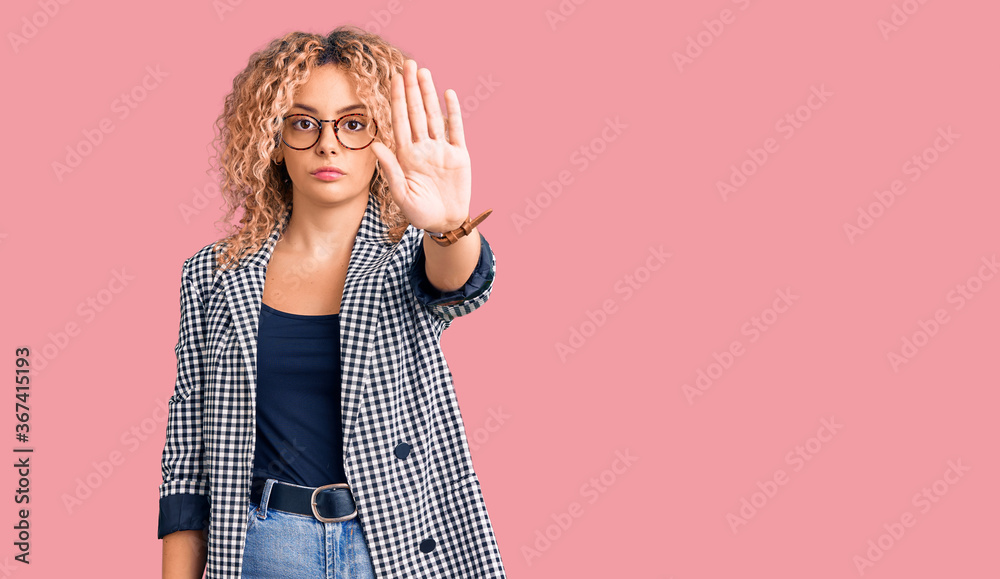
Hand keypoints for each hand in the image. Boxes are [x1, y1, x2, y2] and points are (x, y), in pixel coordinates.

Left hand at [369, 59, 471, 232]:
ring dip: (428, 94)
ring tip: (423, 72)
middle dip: (411, 88)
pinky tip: (447, 94)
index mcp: (406, 155)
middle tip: (408, 64)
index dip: (396, 99)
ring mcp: (440, 149)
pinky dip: (452, 111)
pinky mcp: (459, 154)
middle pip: (415, 112)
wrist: (445, 222)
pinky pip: (455, 129)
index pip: (399, 121)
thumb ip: (390, 170)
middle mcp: (422, 147)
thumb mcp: (402, 195)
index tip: (392, 79)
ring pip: (433, 115)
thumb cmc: (419, 213)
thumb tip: (376, 145)